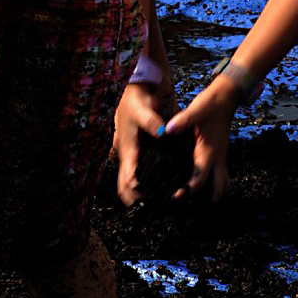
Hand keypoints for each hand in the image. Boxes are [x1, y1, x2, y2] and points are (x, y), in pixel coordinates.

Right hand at [114, 75, 177, 207]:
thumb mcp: (142, 108)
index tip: (141, 206)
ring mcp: (140, 152)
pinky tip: (171, 182)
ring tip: (165, 201)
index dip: (131, 194)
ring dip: (147, 189)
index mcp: (127, 149)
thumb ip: (151, 122)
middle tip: (155, 210)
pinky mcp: (150, 147)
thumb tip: (163, 132)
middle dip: (138, 198)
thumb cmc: (136, 99)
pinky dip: (157, 176)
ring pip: (140, 177)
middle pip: (130, 183)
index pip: (125, 179)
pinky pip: (151, 166)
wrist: (140, 87)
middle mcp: (132, 154)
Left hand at [164, 76, 241, 200]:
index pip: (200, 179)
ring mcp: (221, 156)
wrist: (227, 95)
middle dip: (208, 202)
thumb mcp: (196, 110)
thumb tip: (167, 130)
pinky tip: (203, 187)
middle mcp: (217, 158)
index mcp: (209, 151)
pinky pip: (220, 174)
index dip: (188, 191)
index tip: (175, 198)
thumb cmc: (211, 103)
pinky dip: (215, 184)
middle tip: (192, 212)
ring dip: (215, 195)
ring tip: (201, 206)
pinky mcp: (219, 153)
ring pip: (223, 183)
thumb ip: (183, 120)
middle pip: (219, 189)